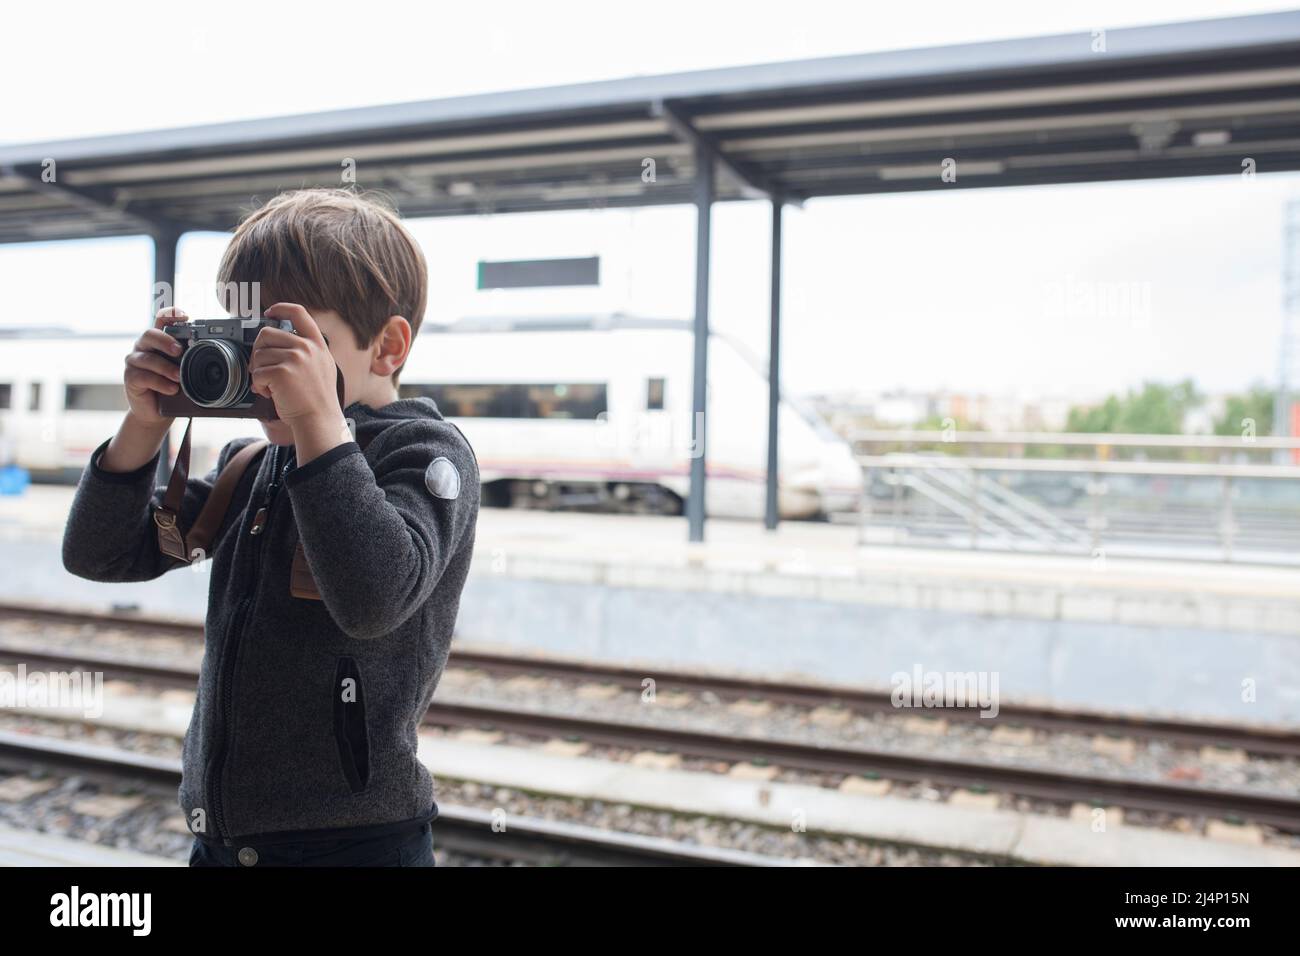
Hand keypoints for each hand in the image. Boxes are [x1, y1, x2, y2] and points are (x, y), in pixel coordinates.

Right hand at [123, 307, 185, 426]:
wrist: (156, 411)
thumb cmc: (171, 386)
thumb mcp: (183, 371)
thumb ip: (191, 360)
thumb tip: (214, 356)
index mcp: (158, 341)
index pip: (161, 320)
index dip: (171, 314)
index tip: (185, 316)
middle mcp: (144, 347)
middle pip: (150, 334)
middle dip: (166, 341)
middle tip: (180, 350)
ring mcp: (135, 362)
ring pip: (147, 358)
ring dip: (165, 367)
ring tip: (179, 377)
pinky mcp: (130, 378)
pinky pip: (143, 376)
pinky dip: (160, 382)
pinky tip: (172, 389)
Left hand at [250, 303, 349, 461]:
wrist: (320, 420)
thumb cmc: (318, 399)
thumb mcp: (323, 367)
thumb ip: (308, 351)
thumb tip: (280, 343)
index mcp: (317, 344)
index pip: (299, 313)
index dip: (281, 308)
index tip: (270, 313)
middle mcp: (306, 348)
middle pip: (267, 333)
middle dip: (258, 351)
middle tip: (262, 368)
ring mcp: (295, 359)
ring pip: (259, 354)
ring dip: (258, 372)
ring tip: (270, 386)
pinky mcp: (282, 372)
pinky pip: (258, 373)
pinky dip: (258, 385)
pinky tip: (269, 393)